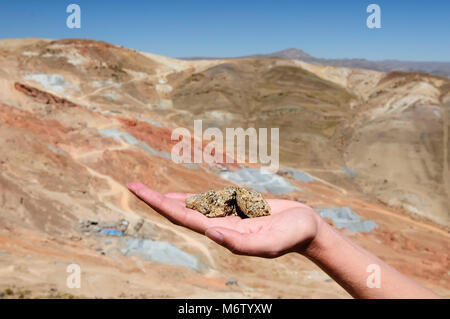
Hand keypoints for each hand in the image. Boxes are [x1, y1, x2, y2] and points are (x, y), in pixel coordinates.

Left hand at [127, 182, 321, 257]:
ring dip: (169, 198)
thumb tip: (209, 233)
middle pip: (180, 211)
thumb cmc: (290, 237)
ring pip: (191, 206)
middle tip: (133, 185)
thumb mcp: (268, 244)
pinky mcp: (236, 208)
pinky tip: (178, 197)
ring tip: (147, 190)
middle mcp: (219, 225)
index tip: (140, 191)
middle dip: (156, 199)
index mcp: (222, 233)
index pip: (184, 218)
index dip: (161, 204)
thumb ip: (240, 242)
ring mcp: (226, 216)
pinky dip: (190, 198)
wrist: (305, 228)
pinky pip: (208, 201)